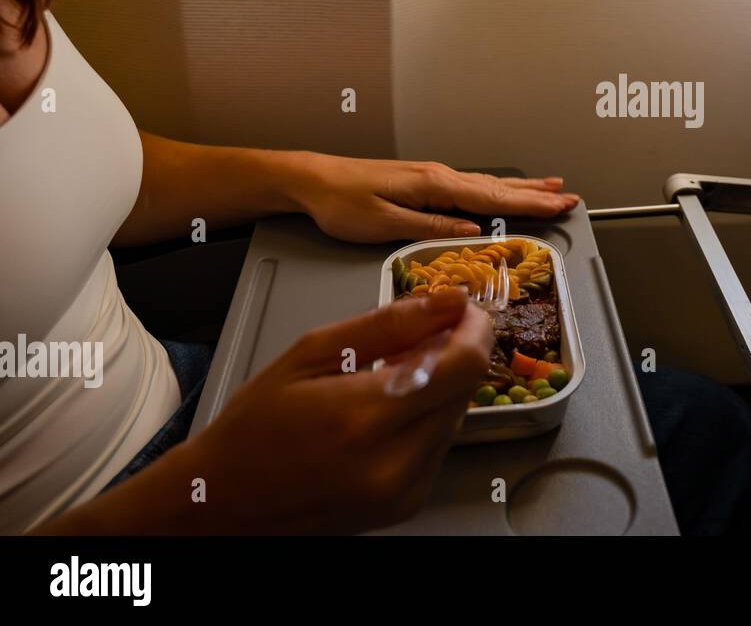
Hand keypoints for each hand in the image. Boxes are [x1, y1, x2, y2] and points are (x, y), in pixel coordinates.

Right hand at [173, 288, 492, 533]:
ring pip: (456, 417)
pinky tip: (386, 412)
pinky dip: (425, 420)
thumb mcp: (311, 353)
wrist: (223, 502)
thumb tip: (448, 300)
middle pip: (466, 390)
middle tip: (417, 338)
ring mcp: (403, 490)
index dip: (474, 329)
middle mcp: (393, 462)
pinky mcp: (406, 504)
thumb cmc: (254, 427)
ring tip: (388, 378)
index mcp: (365, 416)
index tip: (464, 310)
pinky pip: (439, 446)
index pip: (464, 365)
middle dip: (453, 354)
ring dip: (439, 388)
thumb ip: (389, 324)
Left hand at [292, 155, 579, 242]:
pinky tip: (500, 190)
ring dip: (521, 188)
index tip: (561, 206)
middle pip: (497, 187)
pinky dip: (496, 188)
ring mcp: (432, 177)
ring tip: (550, 188)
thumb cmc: (342, 204)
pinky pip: (471, 185)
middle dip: (536, 194)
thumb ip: (431, 226)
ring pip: (487, 184)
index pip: (493, 197)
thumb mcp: (385, 223)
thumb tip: (472, 229)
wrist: (311, 180)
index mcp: (435, 186)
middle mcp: (439, 177)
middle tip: (570, 197)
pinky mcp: (423, 183)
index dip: (530, 203)